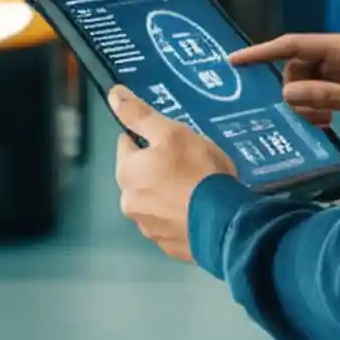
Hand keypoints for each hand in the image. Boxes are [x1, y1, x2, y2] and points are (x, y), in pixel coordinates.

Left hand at [110, 85, 237, 262]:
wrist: (226, 224)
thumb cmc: (197, 171)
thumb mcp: (171, 133)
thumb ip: (139, 114)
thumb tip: (113, 94)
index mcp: (126, 173)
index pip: (128, 144)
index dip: (149, 139)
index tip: (171, 142)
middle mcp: (129, 203)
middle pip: (139, 174)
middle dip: (157, 168)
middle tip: (188, 164)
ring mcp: (148, 228)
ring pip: (153, 200)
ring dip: (167, 193)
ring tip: (196, 189)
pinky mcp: (168, 246)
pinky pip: (169, 223)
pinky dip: (178, 216)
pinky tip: (198, 210)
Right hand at [228, 33, 339, 143]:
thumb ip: (325, 95)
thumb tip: (286, 93)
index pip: (294, 45)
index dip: (263, 52)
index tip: (235, 61)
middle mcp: (339, 57)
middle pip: (295, 68)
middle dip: (292, 90)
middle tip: (304, 114)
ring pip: (301, 85)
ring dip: (303, 104)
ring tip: (320, 121)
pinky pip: (313, 97)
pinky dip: (312, 110)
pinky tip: (324, 124)